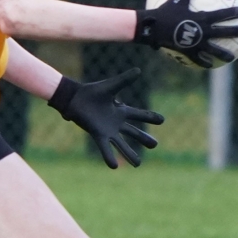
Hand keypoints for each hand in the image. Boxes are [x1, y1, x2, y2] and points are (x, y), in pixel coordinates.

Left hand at [48, 70, 163, 168]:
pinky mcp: (98, 134)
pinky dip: (109, 156)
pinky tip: (114, 166)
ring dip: (130, 154)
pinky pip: (105, 147)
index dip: (150, 117)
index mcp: (120, 111)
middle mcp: (116, 123)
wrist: (75, 98)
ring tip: (138, 165)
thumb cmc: (91, 91)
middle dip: (144, 138)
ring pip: (122, 144)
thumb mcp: (112, 86)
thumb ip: (125, 79)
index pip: (139, 115)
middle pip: (133, 133)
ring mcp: (107, 130)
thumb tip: (139, 70)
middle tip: (155, 145)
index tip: (162, 120)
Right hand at [133, 0, 237, 66]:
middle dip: (237, 32)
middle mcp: (203, 31)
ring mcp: (197, 44)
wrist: (154, 28)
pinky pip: (199, 59)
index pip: (222, 14)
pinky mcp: (189, 52)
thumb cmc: (165, 12)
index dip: (234, 12)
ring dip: (225, 54)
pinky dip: (204, 62)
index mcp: (202, 18)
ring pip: (215, 50)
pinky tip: (210, 64)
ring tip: (232, 57)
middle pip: (224, 32)